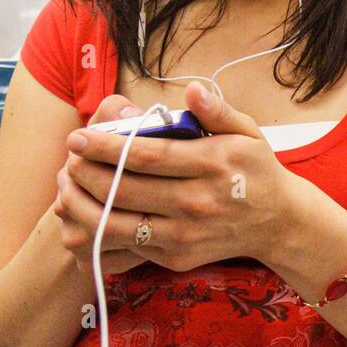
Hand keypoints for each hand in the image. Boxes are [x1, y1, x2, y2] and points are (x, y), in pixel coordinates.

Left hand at [57, 82, 294, 273]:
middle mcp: (197, 202)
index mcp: (213, 164)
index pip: (147, 156)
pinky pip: (125, 248)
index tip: (78, 136)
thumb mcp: (248, 133)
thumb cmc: (256, 170)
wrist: (278, 222)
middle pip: (124, 189)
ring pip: (116, 224)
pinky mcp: (175, 257)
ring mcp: (184, 234)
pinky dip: (97, 233)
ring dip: (82, 205)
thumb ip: (218, 111)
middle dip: (85, 172)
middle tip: (70, 157)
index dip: (106, 146)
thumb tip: (193, 89)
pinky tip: (84, 213)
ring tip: (68, 185)